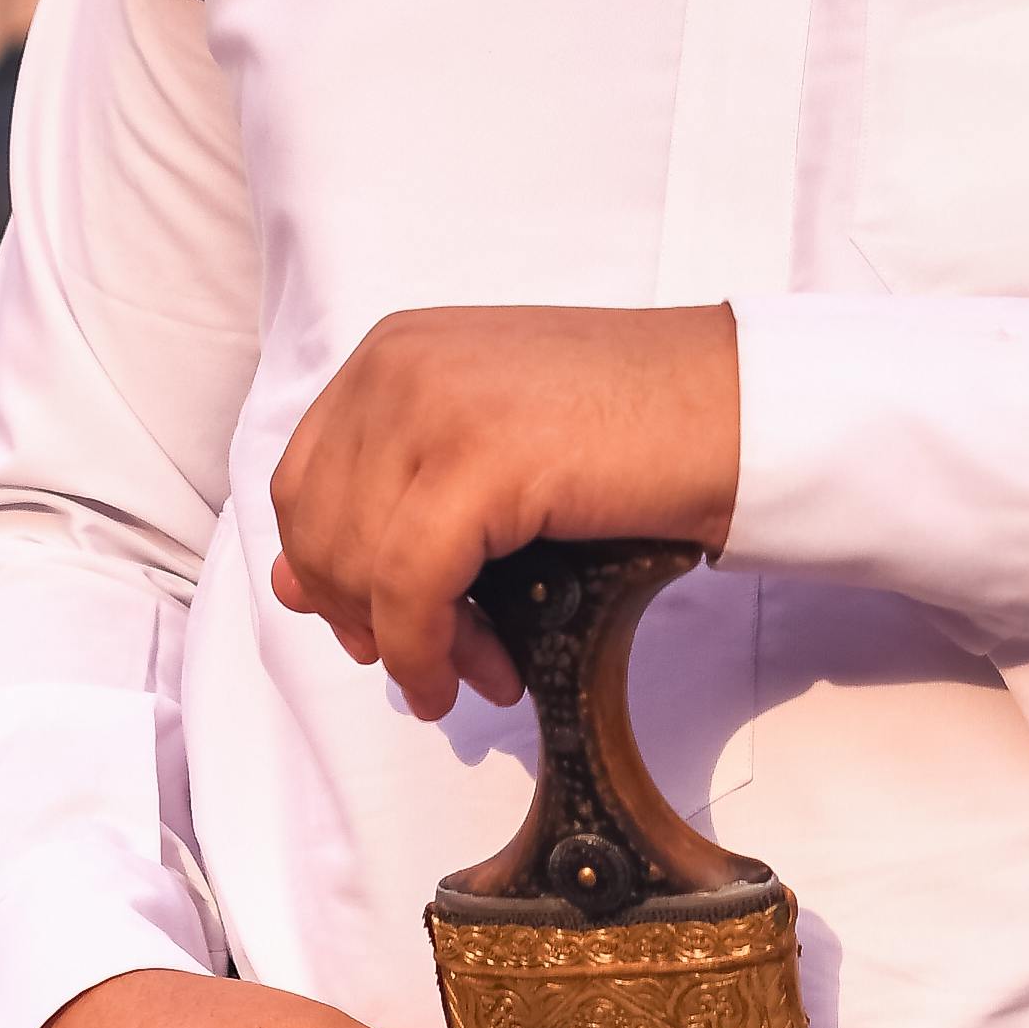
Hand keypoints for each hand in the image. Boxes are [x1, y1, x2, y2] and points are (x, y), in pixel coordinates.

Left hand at [267, 305, 740, 721]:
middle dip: (365, 618)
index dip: (330, 574)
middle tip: (435, 664)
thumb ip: (392, 498)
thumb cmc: (633, 428)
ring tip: (476, 672)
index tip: (376, 627)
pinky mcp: (478, 458)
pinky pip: (410, 589)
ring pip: (359, 566)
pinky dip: (428, 651)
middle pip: (317, 531)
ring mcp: (433, 404)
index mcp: (394, 351)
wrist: (736, 407)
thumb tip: (292, 587)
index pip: (302, 486)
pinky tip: (476, 677)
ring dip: (410, 647)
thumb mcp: (485, 446)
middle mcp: (398, 364)